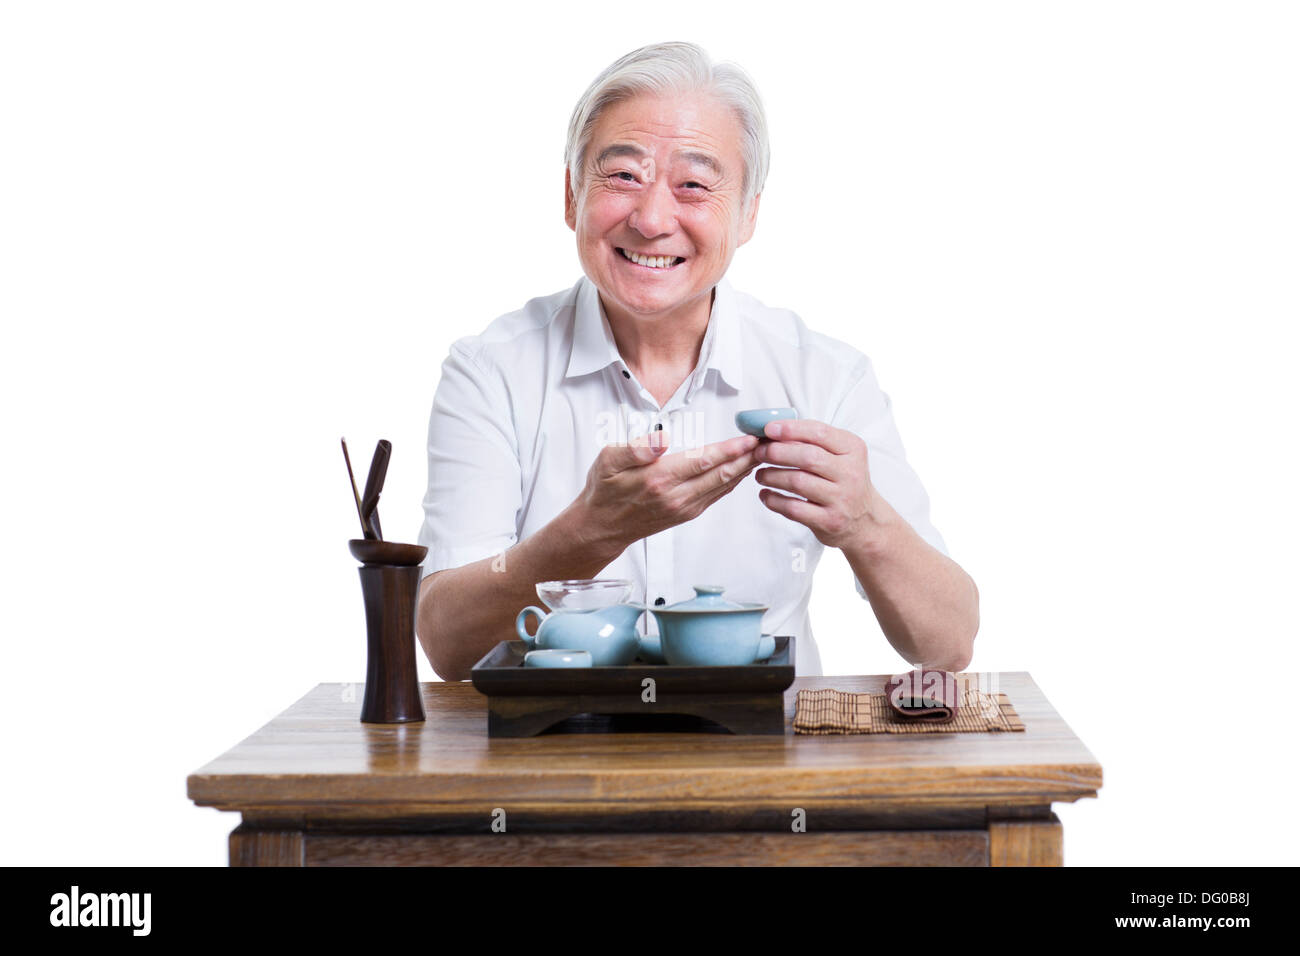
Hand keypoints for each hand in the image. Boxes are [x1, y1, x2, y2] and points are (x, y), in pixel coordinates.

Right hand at [574, 429, 760, 551]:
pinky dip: (733, 481)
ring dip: (745, 469)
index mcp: (659, 479)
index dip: (730, 449)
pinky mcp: (687, 514)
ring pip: (723, 486)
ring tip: (763, 451)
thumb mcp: (607, 460)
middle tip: (769, 441)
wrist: (601, 526)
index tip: (750, 437)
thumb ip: (635, 448)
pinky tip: (742, 469)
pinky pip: (717, 495)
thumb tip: (660, 439)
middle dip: (748, 457)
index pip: (704, 461)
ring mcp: (684, 508)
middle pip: (721, 474)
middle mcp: (676, 496)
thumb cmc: (604, 489)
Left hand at [753, 418, 880, 549]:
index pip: (819, 433)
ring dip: (772, 476)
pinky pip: (794, 508)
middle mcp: (850, 473)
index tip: (768, 429)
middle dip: (777, 452)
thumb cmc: (844, 481)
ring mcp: (841, 499)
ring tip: (760, 474)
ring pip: (798, 482)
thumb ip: (814, 441)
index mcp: (853, 449)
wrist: (864, 520)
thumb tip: (775, 429)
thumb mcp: (840, 455)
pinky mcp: (830, 521)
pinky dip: (774, 500)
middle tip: (759, 453)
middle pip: (807, 457)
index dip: (790, 429)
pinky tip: (766, 495)